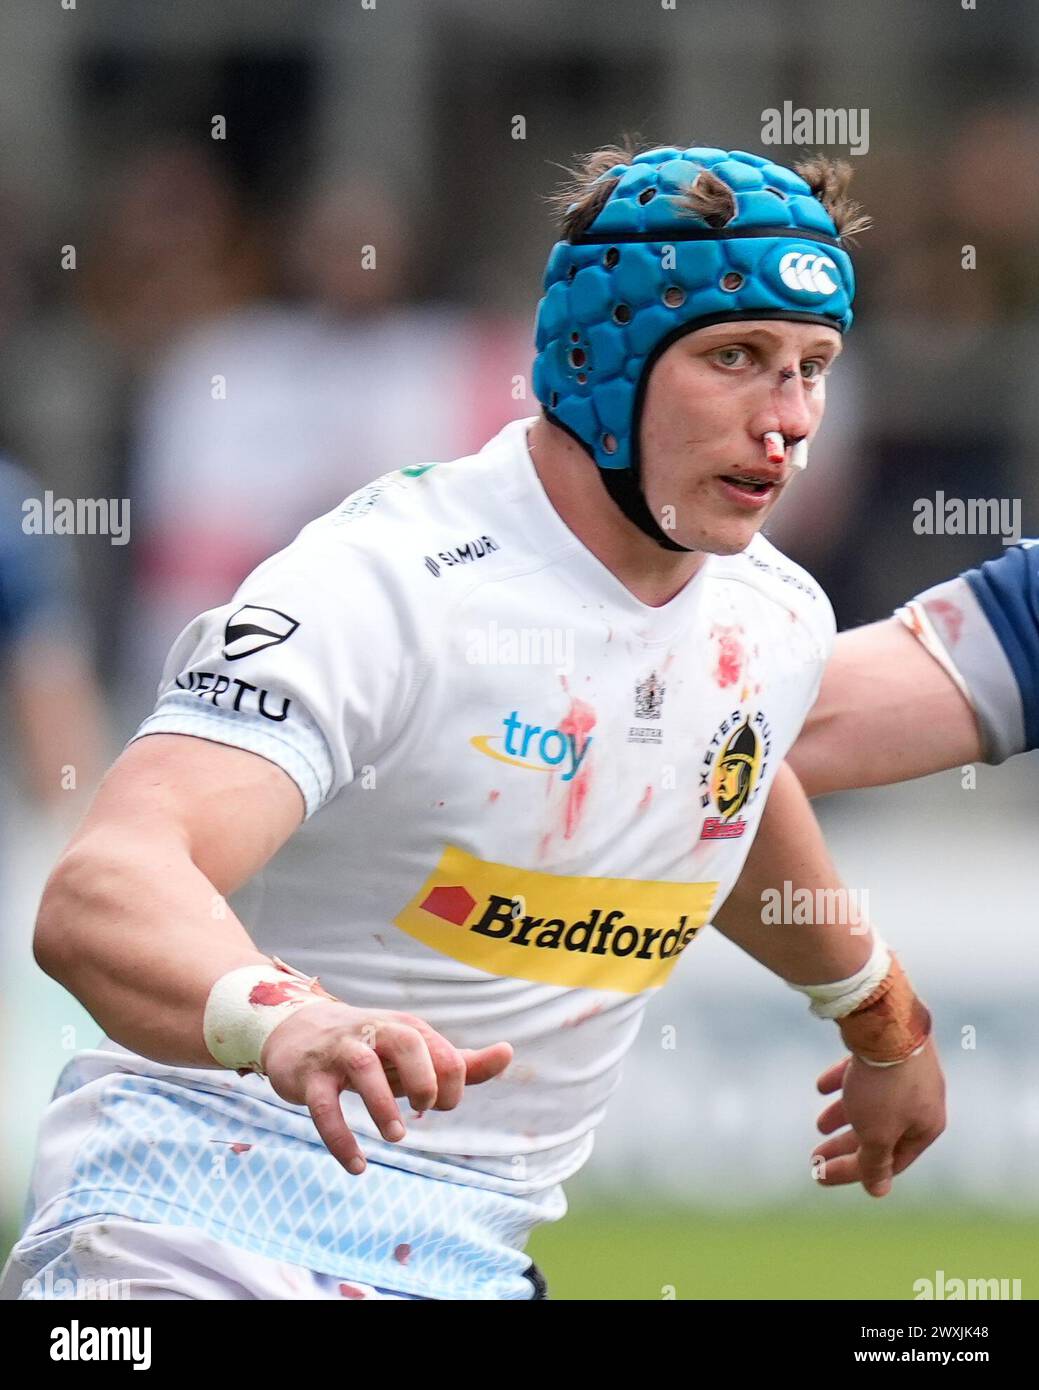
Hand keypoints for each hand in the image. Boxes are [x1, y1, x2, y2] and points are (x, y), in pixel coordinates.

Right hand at [261, 1000, 512, 1176]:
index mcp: (406, 1029)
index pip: (445, 1053)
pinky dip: (341, 1139)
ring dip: (384, 1105)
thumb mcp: (414, 1054)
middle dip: (425, 1080)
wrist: (298, 1033)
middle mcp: (374, 1033)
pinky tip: (358, 1166)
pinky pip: (324, 1107)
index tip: (437, 1107)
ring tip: (397, 1136)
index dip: (453, 1088)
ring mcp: (339, 1053)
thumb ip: (459, 1061)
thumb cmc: (371, 1048)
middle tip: (424, 1111)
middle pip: (407, 1042)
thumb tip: (508, 1053)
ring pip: (363, 1067)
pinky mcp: (310, 1078)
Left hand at [813, 1036, 945, 1196]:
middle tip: (815, 1156)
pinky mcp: (892, 1047)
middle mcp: (924, 1100)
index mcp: (927, 1126)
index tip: (820, 1175)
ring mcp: (909, 1071)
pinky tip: (821, 1086)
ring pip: (873, 1102)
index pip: (890, 1162)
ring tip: (819, 1124)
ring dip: (844, 1115)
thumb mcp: (877, 1133)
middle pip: (881, 1133)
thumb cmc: (884, 1085)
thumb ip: (875, 1162)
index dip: (854, 1172)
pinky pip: (866, 1073)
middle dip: (846, 1147)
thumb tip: (878, 1192)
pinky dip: (844, 1082)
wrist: (886, 1022)